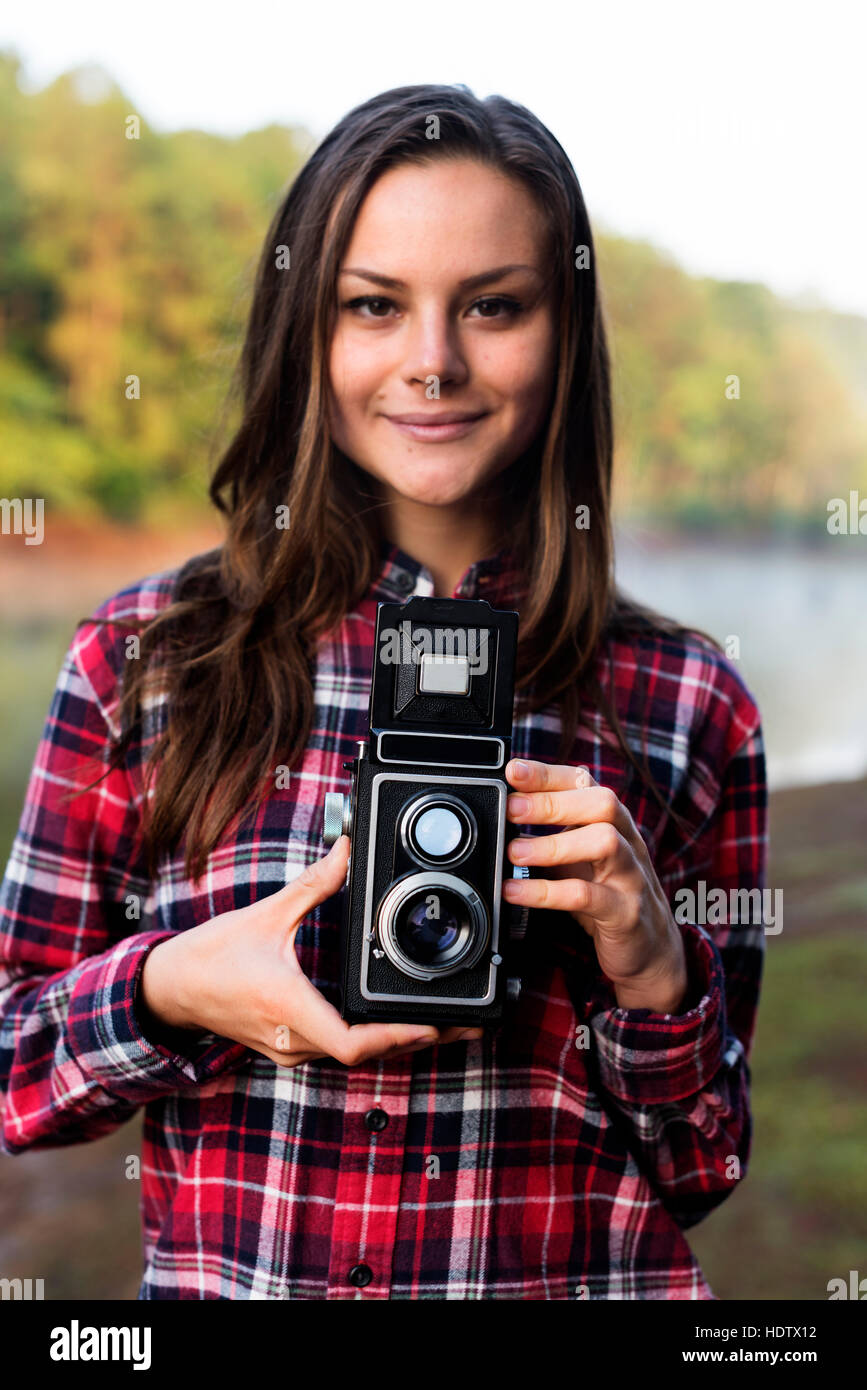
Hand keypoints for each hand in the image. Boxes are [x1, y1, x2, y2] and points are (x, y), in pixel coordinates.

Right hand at [139, 835, 482, 1066]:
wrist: (170, 990)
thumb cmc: (210, 956)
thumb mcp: (266, 913)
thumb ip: (314, 884)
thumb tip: (348, 848)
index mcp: (288, 1007)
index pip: (351, 1043)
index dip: (395, 1037)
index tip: (433, 1024)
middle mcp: (293, 1039)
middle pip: (368, 1055)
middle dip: (419, 1039)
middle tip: (467, 1024)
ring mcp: (292, 1050)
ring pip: (358, 1059)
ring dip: (402, 1045)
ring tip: (450, 1026)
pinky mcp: (292, 1049)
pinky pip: (343, 1053)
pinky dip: (377, 1042)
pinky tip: (403, 1027)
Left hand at [502, 760, 687, 1012]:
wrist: (650, 948)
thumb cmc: (607, 893)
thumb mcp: (578, 857)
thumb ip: (549, 835)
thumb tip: (502, 814)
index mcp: (612, 822)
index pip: (584, 782)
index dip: (548, 774)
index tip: (513, 771)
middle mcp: (626, 841)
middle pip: (602, 803)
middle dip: (553, 802)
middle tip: (511, 809)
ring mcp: (631, 875)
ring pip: (605, 842)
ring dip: (554, 844)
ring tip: (514, 852)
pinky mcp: (626, 912)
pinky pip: (589, 897)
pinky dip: (548, 892)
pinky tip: (517, 892)